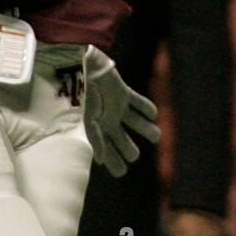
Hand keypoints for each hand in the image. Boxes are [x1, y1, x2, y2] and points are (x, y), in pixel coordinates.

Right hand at [83, 47, 159, 177]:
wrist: (80, 65)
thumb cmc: (80, 94)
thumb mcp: (86, 118)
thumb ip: (94, 139)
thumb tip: (100, 160)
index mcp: (96, 131)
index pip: (108, 153)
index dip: (115, 163)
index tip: (122, 171)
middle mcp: (107, 122)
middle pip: (124, 143)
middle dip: (130, 151)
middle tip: (133, 154)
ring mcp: (116, 108)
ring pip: (137, 124)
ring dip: (148, 131)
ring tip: (155, 136)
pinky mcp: (123, 93)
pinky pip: (140, 104)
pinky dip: (148, 109)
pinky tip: (152, 114)